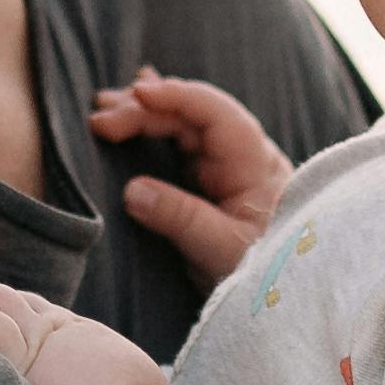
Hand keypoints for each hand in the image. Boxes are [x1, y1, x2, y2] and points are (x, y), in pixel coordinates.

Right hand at [89, 69, 290, 283]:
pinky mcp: (212, 179)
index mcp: (253, 161)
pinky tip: (136, 107)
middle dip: (144, 109)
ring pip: (182, 125)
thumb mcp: (221, 250)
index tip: (136, 94)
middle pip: (190, 114)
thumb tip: (131, 190)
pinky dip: (156, 126)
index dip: (174, 96)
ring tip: (104, 112)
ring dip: (144, 115)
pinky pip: (180, 144)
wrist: (285, 290)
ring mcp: (225, 164)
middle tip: (99, 121)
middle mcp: (240, 154)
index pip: (214, 111)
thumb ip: (179, 217)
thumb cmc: (264, 270)